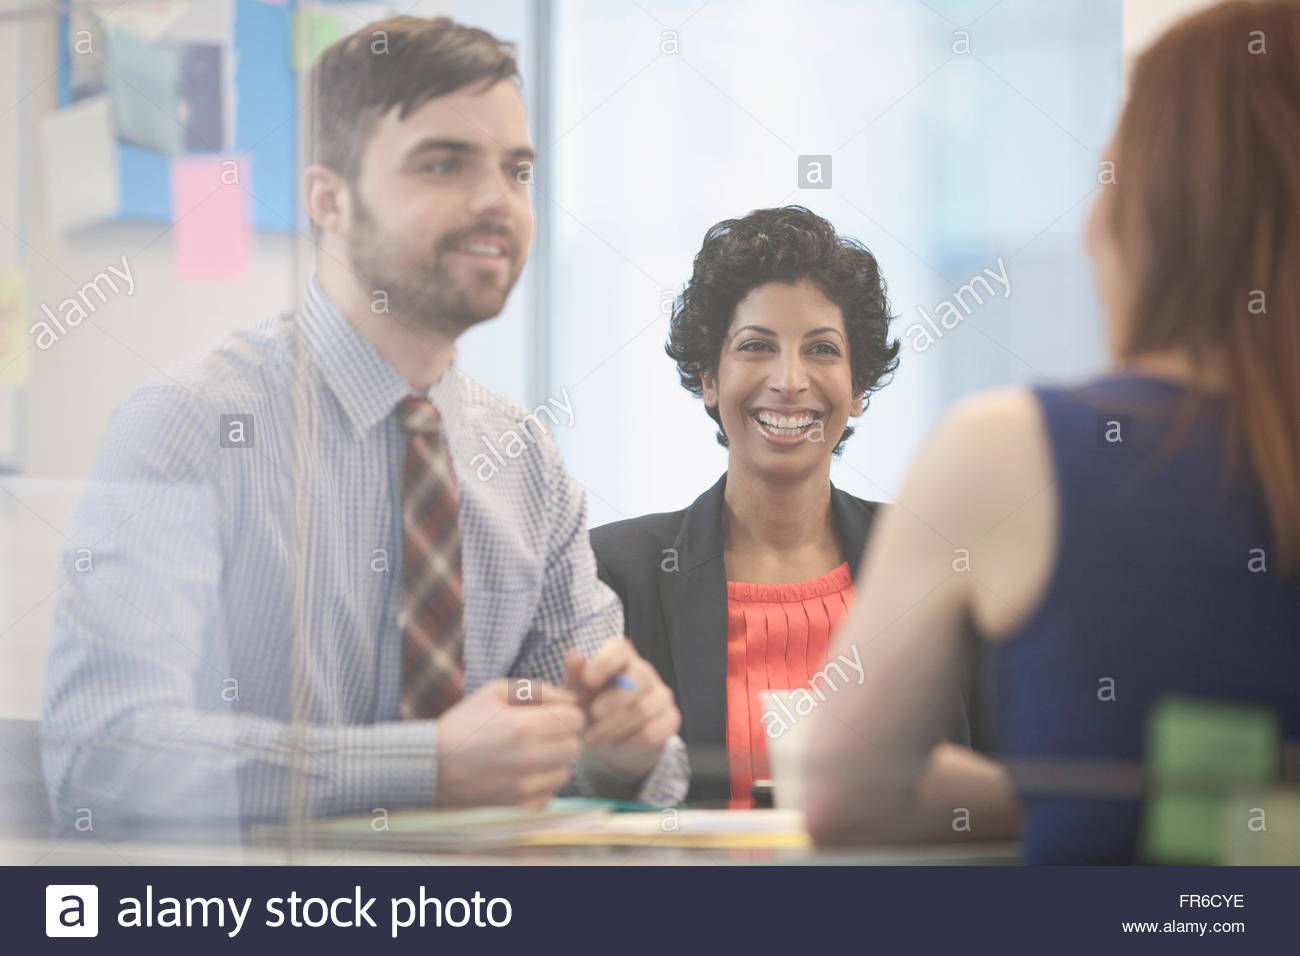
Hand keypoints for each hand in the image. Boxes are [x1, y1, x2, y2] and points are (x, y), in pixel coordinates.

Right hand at [435, 678, 583, 808]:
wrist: (428, 768)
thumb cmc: (462, 725)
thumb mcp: (494, 692)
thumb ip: (538, 690)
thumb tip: (571, 699)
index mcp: (525, 726)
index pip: (576, 718)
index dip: (565, 714)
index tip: (551, 717)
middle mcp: (530, 759)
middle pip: (575, 746)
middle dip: (562, 738)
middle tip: (540, 736)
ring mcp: (525, 788)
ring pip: (564, 773)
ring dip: (552, 764)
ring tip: (526, 757)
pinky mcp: (519, 809)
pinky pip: (549, 795)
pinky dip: (539, 786)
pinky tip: (518, 777)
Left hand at [564, 639, 680, 782]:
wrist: (610, 742)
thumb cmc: (591, 710)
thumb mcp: (578, 695)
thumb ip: (575, 676)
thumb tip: (574, 656)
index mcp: (621, 659)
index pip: (620, 649)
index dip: (605, 662)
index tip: (589, 680)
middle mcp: (645, 673)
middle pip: (638, 678)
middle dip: (614, 699)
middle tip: (594, 714)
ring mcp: (661, 695)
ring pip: (644, 709)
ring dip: (615, 727)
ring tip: (594, 738)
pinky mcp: (671, 719)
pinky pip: (653, 732)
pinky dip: (629, 742)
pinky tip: (616, 745)